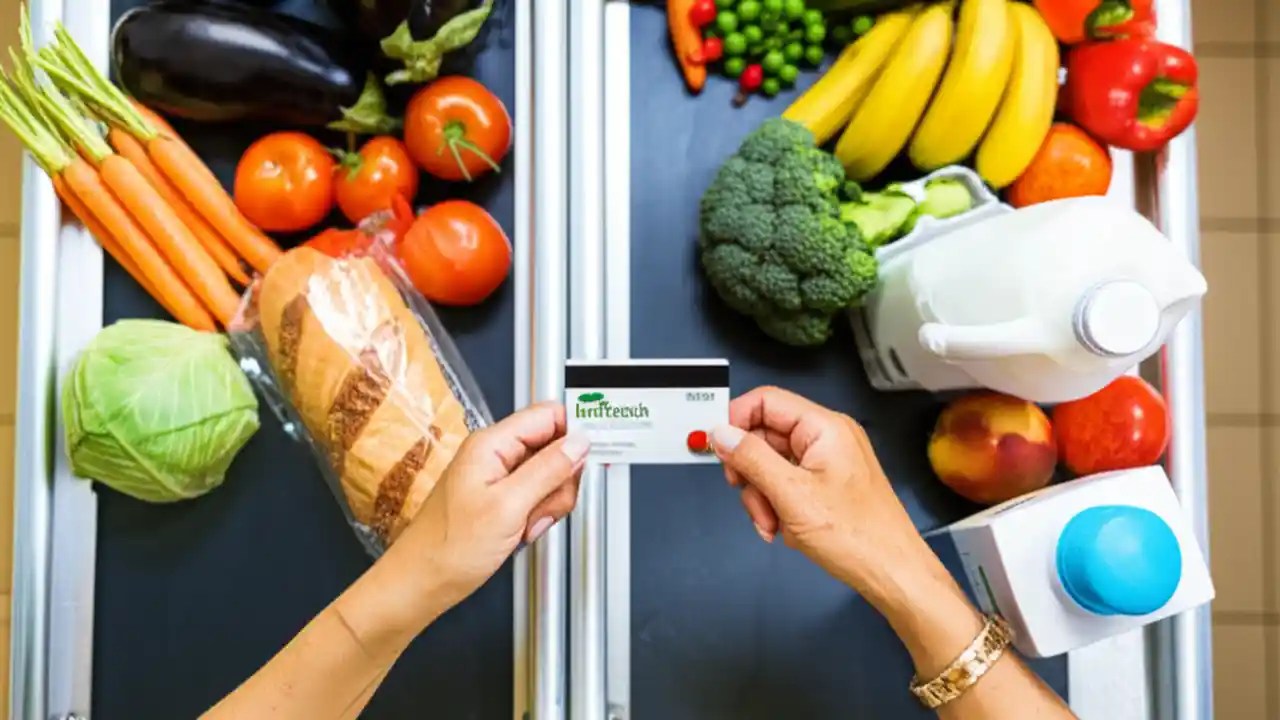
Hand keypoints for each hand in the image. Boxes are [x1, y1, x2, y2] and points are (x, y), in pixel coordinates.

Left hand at [383, 402, 588, 622]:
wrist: (422, 583)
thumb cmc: (447, 547)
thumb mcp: (508, 507)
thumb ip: (547, 470)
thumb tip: (578, 442)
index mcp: (491, 444)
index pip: (548, 415)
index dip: (574, 432)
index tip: (591, 454)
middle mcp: (495, 455)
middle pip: (555, 449)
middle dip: (560, 482)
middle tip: (542, 507)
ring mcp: (499, 478)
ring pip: (550, 477)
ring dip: (548, 505)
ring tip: (526, 524)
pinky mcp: (502, 499)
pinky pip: (537, 498)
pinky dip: (537, 517)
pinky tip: (522, 532)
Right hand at [711, 387, 930, 600]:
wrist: (892, 573)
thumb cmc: (859, 536)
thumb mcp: (791, 495)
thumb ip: (751, 459)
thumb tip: (722, 433)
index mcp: (824, 428)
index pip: (766, 401)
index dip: (736, 420)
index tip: (717, 447)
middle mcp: (827, 438)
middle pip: (764, 437)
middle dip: (750, 472)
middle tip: (745, 493)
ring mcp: (827, 462)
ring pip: (770, 465)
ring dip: (761, 496)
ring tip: (772, 523)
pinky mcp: (826, 485)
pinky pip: (785, 484)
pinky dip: (776, 506)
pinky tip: (783, 527)